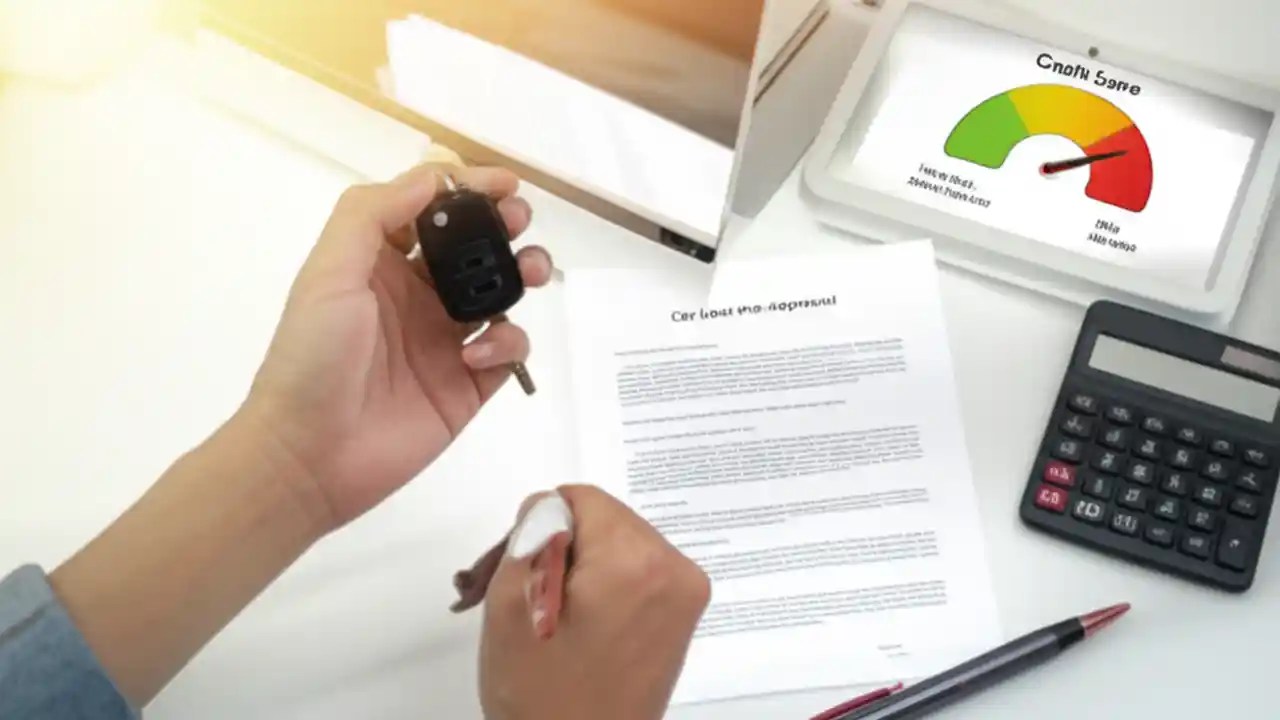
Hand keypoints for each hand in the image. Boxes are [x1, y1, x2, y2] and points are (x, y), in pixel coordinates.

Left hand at [243, 164, 553, 531]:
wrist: (310, 455)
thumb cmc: (311, 358)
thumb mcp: (328, 272)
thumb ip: (374, 214)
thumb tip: (433, 178)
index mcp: (380, 263)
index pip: (433, 211)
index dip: (469, 190)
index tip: (504, 184)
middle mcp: (417, 295)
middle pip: (476, 246)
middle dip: (504, 227)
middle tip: (519, 223)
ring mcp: (447, 339)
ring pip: (503, 292)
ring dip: (522, 273)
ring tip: (530, 274)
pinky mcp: (470, 384)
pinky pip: (508, 349)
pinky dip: (507, 343)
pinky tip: (475, 355)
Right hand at [479, 486, 711, 719]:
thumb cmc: (542, 695)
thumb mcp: (511, 606)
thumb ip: (530, 537)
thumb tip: (549, 507)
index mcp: (634, 561)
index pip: (580, 499)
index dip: (544, 529)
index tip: (530, 575)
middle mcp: (674, 569)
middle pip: (604, 519)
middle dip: (566, 547)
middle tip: (535, 599)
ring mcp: (685, 593)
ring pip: (620, 543)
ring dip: (585, 567)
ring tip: (557, 618)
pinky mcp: (683, 614)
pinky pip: (638, 571)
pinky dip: (608, 586)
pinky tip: (583, 626)